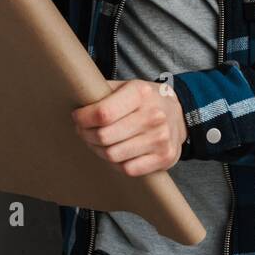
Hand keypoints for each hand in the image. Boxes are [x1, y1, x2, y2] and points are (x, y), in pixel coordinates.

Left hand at [71, 79, 187, 176]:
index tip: (77, 118)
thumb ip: (104, 90)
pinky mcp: (164, 158)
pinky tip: (114, 153)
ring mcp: (161, 139)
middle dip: (86, 135)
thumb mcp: (127, 86)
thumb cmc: (145, 100)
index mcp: (141, 93)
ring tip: (96, 142)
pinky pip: (128, 169)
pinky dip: (116, 164)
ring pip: (113, 155)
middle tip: (83, 131)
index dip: (83, 119)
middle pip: (104, 136)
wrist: (179, 114)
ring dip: (98, 150)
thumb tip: (75, 97)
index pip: (102, 113)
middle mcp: (153, 116)